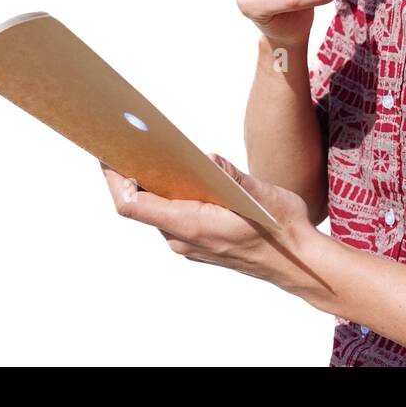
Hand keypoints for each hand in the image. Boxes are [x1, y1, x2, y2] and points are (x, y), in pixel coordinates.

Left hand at [100, 152, 320, 292]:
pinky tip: (180, 177)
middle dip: (131, 174)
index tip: (107, 155)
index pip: (134, 205)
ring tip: (153, 153)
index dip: (114, 180)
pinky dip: (168, 196)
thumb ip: (231, 176)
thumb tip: (207, 158)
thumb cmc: (282, 232)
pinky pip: (172, 218)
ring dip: (152, 185)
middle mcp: (183, 240)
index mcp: (191, 226)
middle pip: (141, 206)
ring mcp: (190, 244)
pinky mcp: (199, 243)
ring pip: (157, 212)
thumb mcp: (260, 195)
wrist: (298, 264)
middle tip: (128, 142)